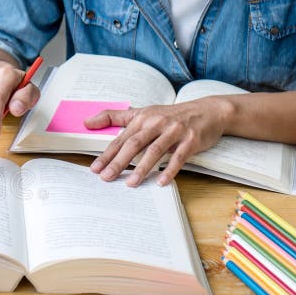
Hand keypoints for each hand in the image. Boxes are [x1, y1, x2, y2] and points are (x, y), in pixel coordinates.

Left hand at [86, 97, 232, 186]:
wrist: (208, 111)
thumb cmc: (171, 115)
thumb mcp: (141, 112)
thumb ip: (114, 117)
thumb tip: (86, 122)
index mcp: (142, 119)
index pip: (121, 139)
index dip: (107, 154)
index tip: (95, 168)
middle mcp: (156, 123)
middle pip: (134, 144)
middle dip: (119, 162)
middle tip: (106, 177)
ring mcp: (174, 131)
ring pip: (155, 151)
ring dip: (142, 168)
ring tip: (130, 183)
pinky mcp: (191, 140)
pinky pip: (179, 157)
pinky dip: (170, 169)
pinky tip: (161, 181)